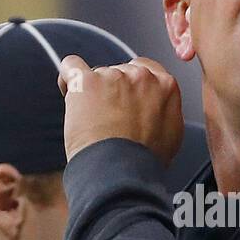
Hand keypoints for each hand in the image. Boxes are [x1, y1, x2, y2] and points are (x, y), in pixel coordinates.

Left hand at [57, 55, 183, 166]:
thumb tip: (155, 106)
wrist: (121, 173)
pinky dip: (68, 79)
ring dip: (92, 92)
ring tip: (91, 121)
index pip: (145, 69)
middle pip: (119, 71)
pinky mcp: (87, 81)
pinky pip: (71, 66)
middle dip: (113, 90)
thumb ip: (164, 110)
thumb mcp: (171, 134)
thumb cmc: (144, 162)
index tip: (124, 101)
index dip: (131, 86)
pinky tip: (69, 92)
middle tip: (108, 118)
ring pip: (96, 74)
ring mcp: (114, 76)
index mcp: (165, 85)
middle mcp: (141, 75)